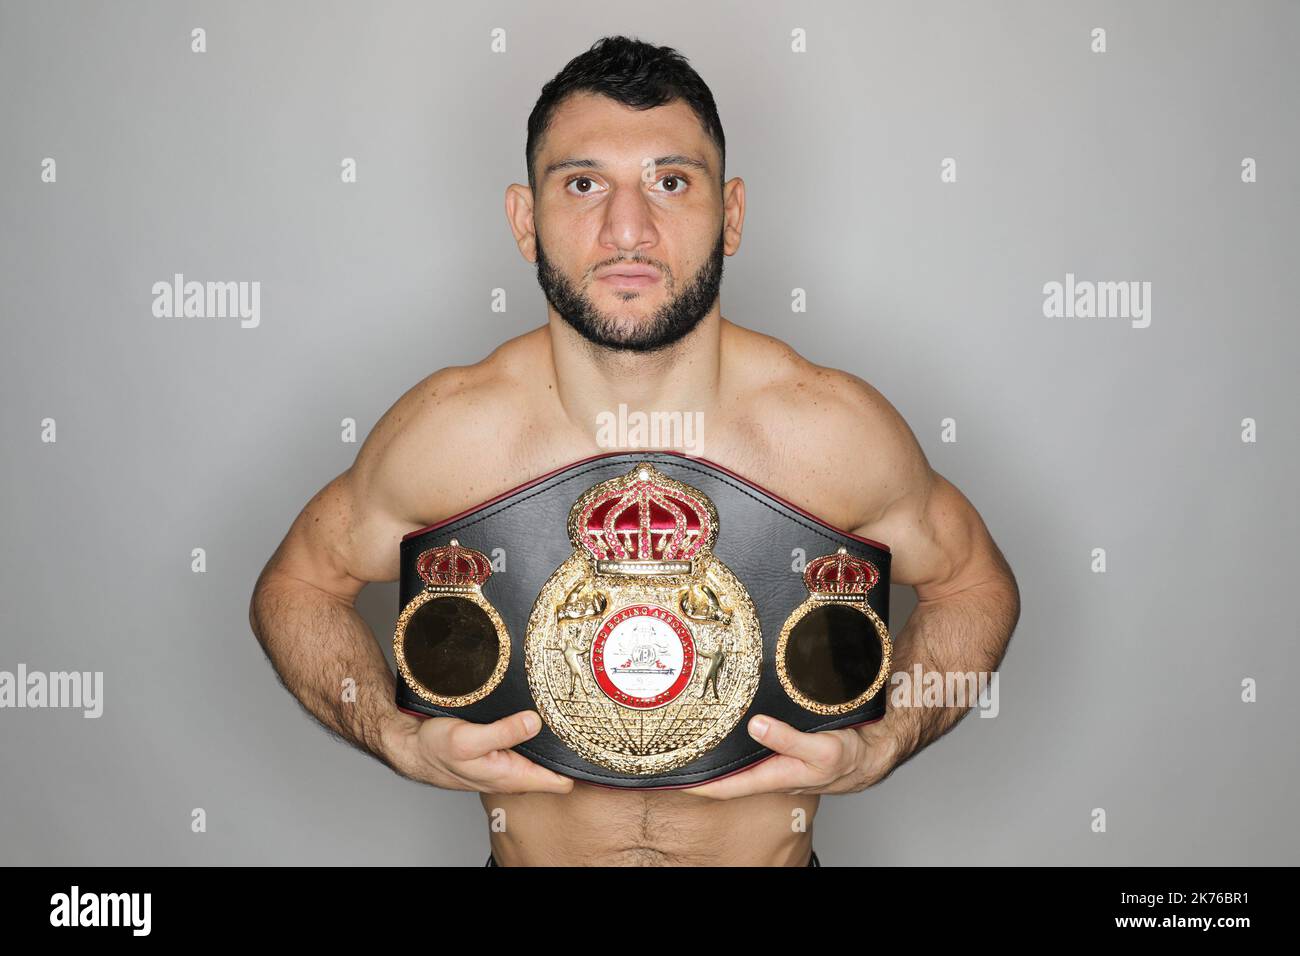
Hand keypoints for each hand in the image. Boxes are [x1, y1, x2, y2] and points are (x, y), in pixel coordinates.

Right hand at [382, 709, 574, 794]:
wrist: (411, 745)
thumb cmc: (434, 749)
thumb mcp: (468, 739)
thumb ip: (503, 733)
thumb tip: (534, 722)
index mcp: (512, 776)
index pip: (561, 782)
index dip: (575, 765)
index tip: (585, 742)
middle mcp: (513, 772)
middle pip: (555, 766)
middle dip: (565, 747)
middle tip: (578, 717)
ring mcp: (507, 760)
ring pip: (540, 752)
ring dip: (548, 736)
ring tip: (560, 710)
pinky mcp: (499, 747)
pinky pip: (525, 740)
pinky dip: (530, 729)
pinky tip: (532, 713)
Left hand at [681, 714, 900, 798]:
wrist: (878, 750)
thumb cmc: (854, 755)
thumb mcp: (823, 748)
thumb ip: (789, 739)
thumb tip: (756, 727)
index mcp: (778, 775)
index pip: (729, 785)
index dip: (701, 784)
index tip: (675, 778)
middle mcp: (775, 771)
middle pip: (731, 775)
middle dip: (705, 769)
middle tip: (674, 757)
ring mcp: (781, 761)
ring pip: (743, 761)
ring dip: (721, 755)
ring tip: (694, 744)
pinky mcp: (788, 748)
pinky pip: (757, 747)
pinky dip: (741, 741)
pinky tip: (732, 730)